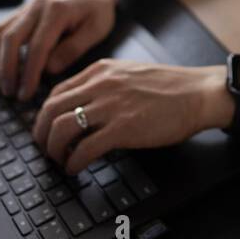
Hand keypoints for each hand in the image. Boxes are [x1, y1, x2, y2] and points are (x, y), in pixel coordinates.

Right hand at [0, 0, 116, 101]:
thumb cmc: (98, 9)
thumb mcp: (96, 30)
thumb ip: (72, 50)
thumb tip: (48, 70)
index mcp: (57, 11)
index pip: (37, 46)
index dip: (29, 73)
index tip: (26, 94)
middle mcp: (37, 5)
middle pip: (11, 38)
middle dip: (7, 69)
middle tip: (10, 93)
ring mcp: (27, 6)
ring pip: (0, 32)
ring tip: (2, 84)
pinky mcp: (22, 10)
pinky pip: (2, 29)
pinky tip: (0, 68)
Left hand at [31, 60, 232, 172]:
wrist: (198, 94)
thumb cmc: (171, 88)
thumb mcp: (129, 74)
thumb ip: (105, 85)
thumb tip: (83, 107)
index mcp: (101, 71)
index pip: (56, 92)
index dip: (44, 116)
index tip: (46, 131)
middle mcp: (101, 85)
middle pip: (50, 110)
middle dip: (41, 135)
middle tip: (46, 150)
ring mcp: (111, 106)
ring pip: (61, 128)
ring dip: (54, 150)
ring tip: (60, 161)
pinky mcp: (123, 128)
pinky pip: (84, 148)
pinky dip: (73, 162)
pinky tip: (76, 168)